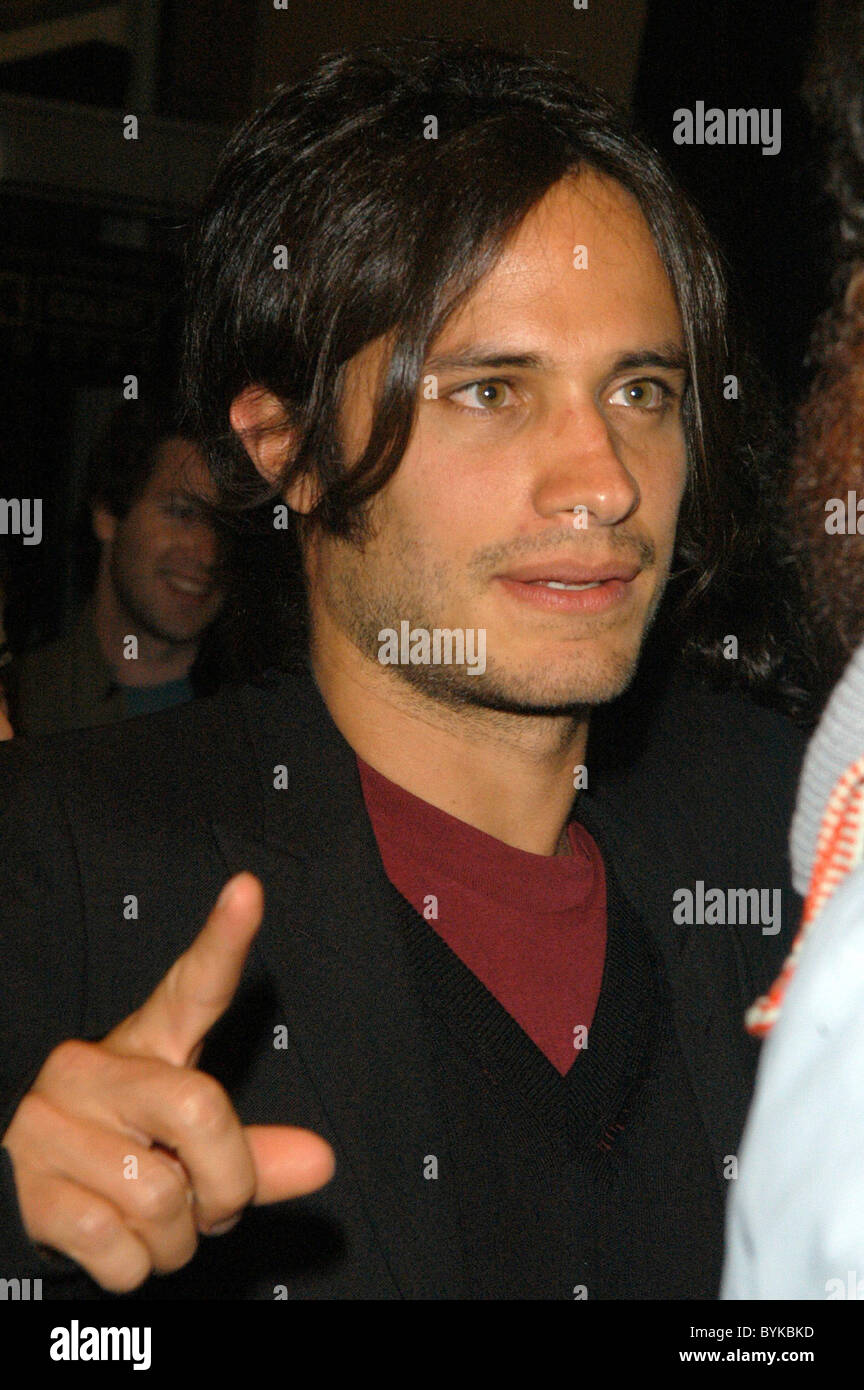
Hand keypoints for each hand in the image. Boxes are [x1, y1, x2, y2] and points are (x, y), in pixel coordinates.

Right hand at [2, 873, 334, 1291]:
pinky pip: (118, 1249)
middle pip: (200, 1110)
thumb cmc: (120, 1157)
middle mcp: (93, 1071)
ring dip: (176, 1241)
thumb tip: (322, 1162)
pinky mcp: (27, 1190)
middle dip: (229, 1183)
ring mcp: (52, 1127)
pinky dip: (134, 1268)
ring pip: (161, 1198)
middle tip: (216, 1206)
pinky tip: (115, 1244)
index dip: (223, 940)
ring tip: (154, 1226)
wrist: (15, 1192)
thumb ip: (252, 1153)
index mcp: (144, 1047)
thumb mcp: (185, 1148)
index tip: (249, 890)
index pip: (192, 988)